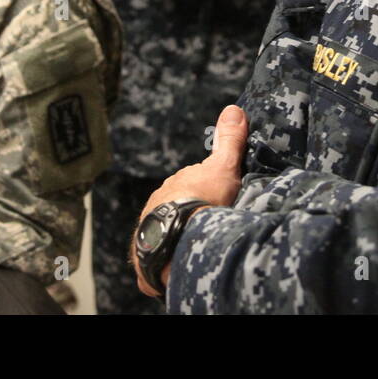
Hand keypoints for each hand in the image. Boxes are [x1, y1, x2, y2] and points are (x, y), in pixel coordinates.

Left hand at [132, 104, 248, 298]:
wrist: (181, 236)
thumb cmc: (204, 199)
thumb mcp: (223, 168)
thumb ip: (228, 141)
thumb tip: (233, 109)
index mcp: (174, 185)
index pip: (188, 185)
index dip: (203, 192)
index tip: (216, 201)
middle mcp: (156, 204)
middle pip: (174, 209)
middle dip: (187, 216)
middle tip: (209, 227)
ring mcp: (147, 231)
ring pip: (163, 234)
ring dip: (176, 241)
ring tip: (194, 251)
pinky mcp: (144, 257)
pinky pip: (153, 262)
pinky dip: (162, 266)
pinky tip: (175, 270)